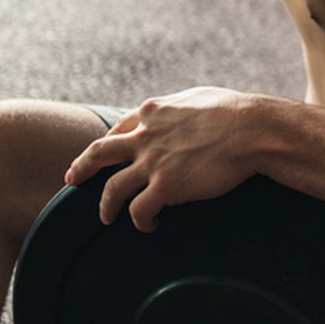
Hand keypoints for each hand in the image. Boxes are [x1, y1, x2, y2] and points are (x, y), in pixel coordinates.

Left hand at [65, 86, 258, 231]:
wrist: (253, 130)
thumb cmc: (236, 111)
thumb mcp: (198, 97)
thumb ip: (179, 107)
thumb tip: (181, 112)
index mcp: (152, 111)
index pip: (119, 128)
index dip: (108, 142)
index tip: (101, 154)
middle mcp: (145, 136)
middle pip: (98, 153)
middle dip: (81, 168)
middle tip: (71, 180)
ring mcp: (153, 162)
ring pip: (112, 189)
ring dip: (106, 206)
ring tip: (107, 217)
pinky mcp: (166, 187)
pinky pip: (139, 210)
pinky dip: (139, 221)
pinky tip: (148, 225)